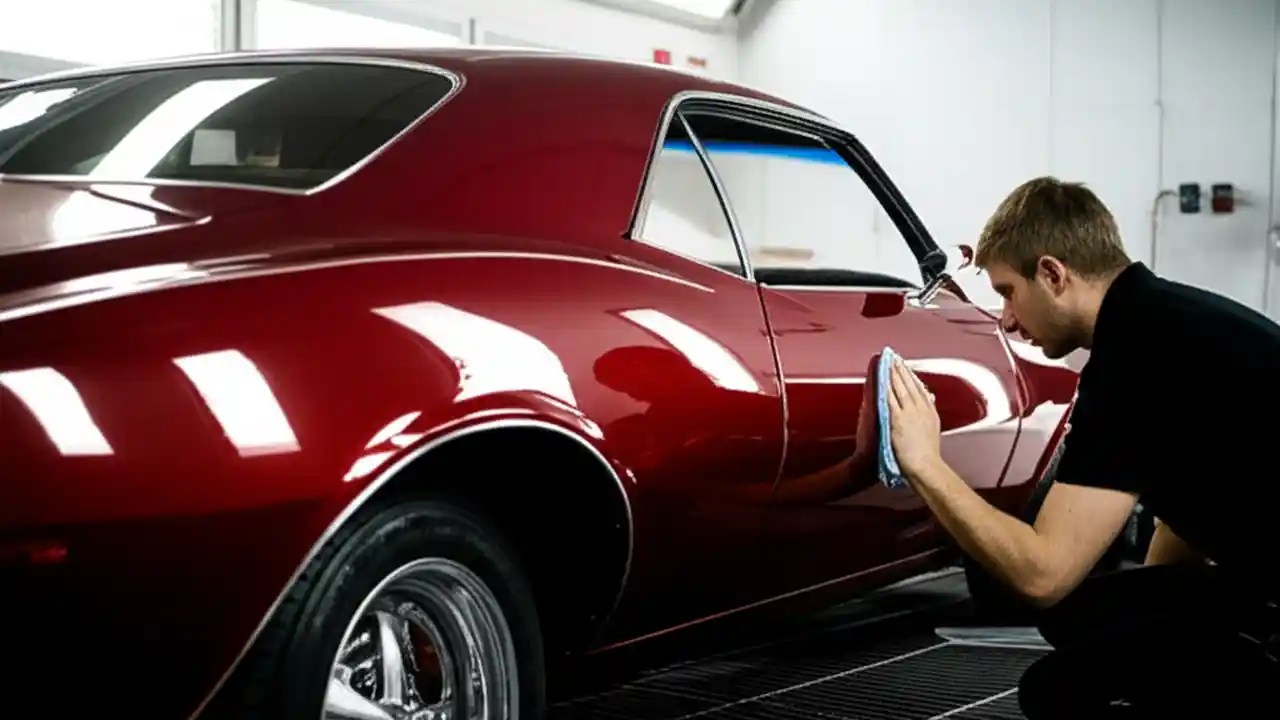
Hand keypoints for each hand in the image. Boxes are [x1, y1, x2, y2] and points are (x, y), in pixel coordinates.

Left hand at [887, 356, 941, 479]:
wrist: (923, 468)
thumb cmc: (926, 455)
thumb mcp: (933, 429)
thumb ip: (929, 412)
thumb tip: (930, 397)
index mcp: (930, 411)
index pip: (919, 388)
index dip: (912, 376)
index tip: (906, 366)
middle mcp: (921, 408)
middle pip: (910, 384)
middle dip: (901, 369)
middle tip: (895, 356)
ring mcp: (910, 413)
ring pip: (900, 387)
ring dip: (893, 373)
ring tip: (887, 361)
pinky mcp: (898, 418)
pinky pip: (891, 397)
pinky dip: (887, 386)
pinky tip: (882, 377)